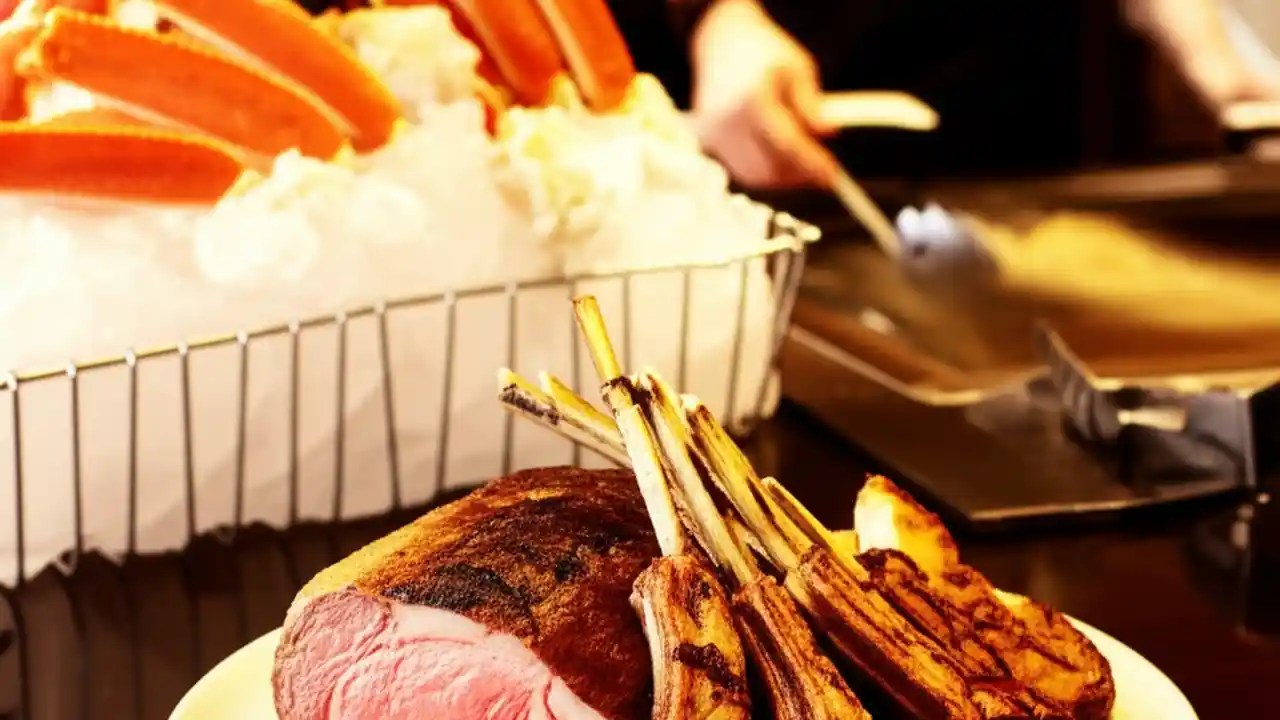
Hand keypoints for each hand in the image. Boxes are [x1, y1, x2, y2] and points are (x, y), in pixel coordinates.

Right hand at [688, 0, 837, 188]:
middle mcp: (727, 121)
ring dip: (783, 177)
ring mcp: (713, 134)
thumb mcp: (798, 68)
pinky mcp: (708, 142)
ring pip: (754, 175)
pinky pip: (741, 169)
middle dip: (799, 176)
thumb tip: (829, 134)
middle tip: (822, 172)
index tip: (833, 175)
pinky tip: (781, 157)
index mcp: (752, 99)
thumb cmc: (763, 51)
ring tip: (803, 163)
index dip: (812, 164)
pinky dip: (765, 170)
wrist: (721, 41)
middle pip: (769, 168)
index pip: (787, 144)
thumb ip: (812, 104)